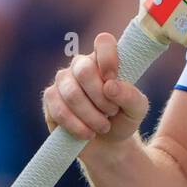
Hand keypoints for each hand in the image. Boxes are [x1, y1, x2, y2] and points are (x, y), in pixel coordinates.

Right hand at [42, 32, 149, 152]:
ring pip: (72, 94)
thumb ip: (131, 96)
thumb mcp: (137, 110)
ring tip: (103, 126)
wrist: (106, 145)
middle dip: (101, 98)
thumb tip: (110, 86)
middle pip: (84, 70)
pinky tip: (88, 134)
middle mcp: (81, 65)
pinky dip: (77, 126)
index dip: (108, 59)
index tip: (113, 80)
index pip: (103, 42)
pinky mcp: (50, 99)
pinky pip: (60, 110)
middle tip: (111, 112)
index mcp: (104, 60)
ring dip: (91, 116)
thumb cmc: (122, 119)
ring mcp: (63, 80)